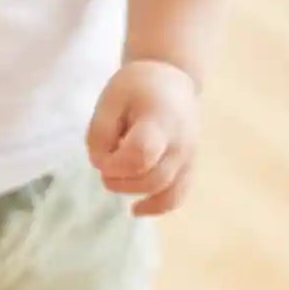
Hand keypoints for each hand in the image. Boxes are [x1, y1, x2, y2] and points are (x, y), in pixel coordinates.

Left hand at [87, 60, 199, 216]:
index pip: (142, 154)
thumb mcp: (109, 101)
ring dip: (134, 191)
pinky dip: (157, 207)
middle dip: (120, 180)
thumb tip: (102, 166)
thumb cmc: (135, 88)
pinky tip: (135, 210)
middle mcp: (181, 143)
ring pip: (166, 193)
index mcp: (160, 120)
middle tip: (104, 164)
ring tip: (116, 176)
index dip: (116, 163)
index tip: (102, 154)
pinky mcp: (189, 167)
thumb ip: (99, 134)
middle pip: (153, 179)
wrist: (170, 79)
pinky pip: (177, 196)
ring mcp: (189, 158)